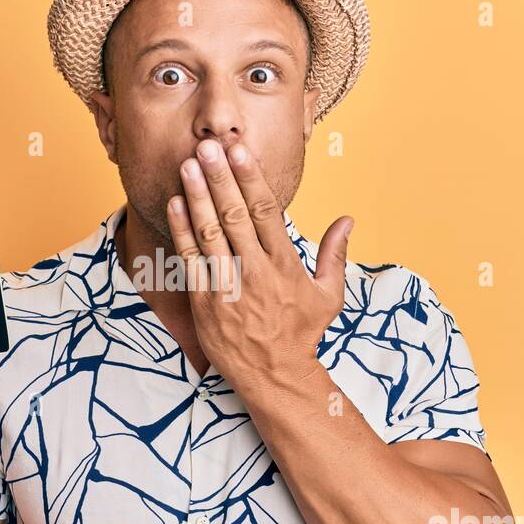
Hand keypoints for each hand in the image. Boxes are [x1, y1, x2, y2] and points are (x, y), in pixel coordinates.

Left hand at [166, 137, 352, 393]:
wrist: (275, 377)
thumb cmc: (301, 334)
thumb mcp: (327, 295)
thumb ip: (333, 254)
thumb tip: (347, 220)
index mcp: (285, 265)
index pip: (265, 212)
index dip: (251, 178)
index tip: (239, 151)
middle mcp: (256, 272)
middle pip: (234, 215)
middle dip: (219, 178)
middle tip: (206, 146)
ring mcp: (228, 287)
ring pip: (210, 233)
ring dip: (197, 196)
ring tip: (186, 165)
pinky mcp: (205, 302)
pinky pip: (190, 260)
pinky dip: (182, 231)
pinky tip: (175, 204)